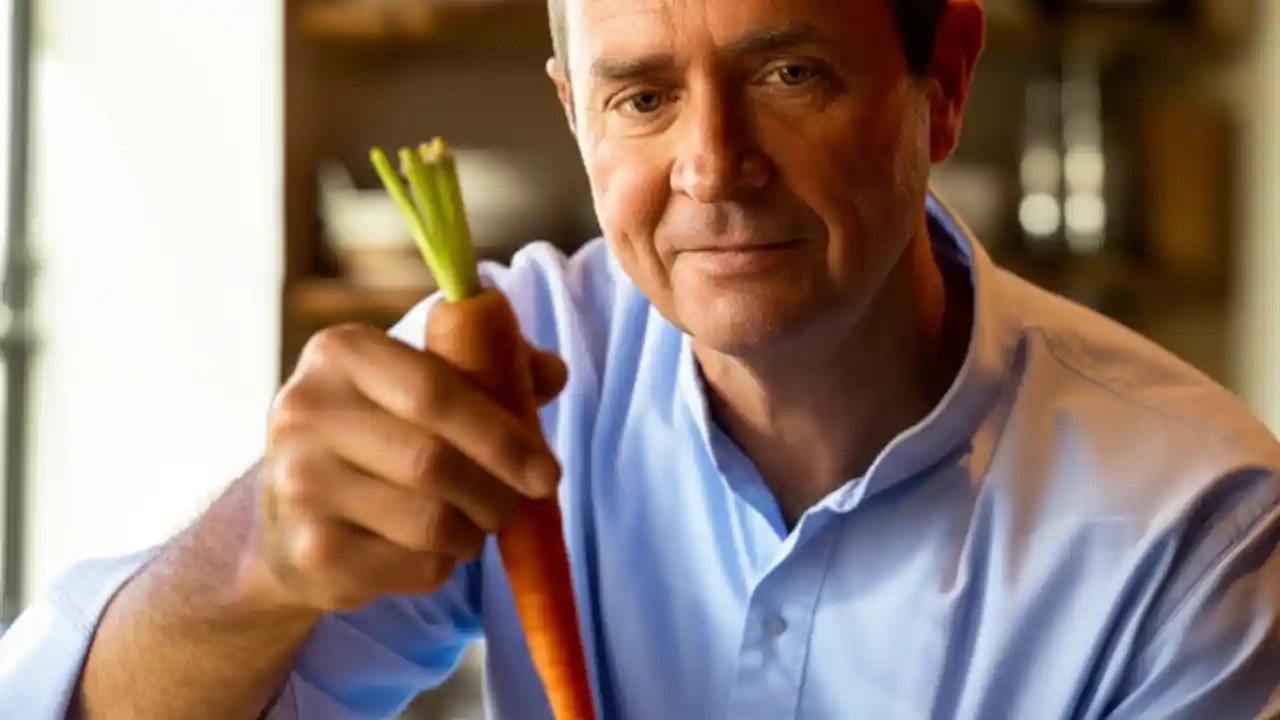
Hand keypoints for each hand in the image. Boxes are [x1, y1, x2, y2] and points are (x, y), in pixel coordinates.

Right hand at [250, 323, 566, 611]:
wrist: (286, 515)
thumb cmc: (380, 435)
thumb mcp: (424, 384)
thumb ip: (491, 369)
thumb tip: (552, 372)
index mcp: (341, 352)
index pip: (434, 391)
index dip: (502, 436)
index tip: (547, 473)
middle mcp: (305, 411)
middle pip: (434, 462)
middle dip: (495, 493)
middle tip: (513, 505)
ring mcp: (298, 484)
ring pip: (430, 522)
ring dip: (472, 533)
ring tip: (470, 526)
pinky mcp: (308, 552)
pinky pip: (414, 568)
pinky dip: (442, 566)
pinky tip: (430, 551)